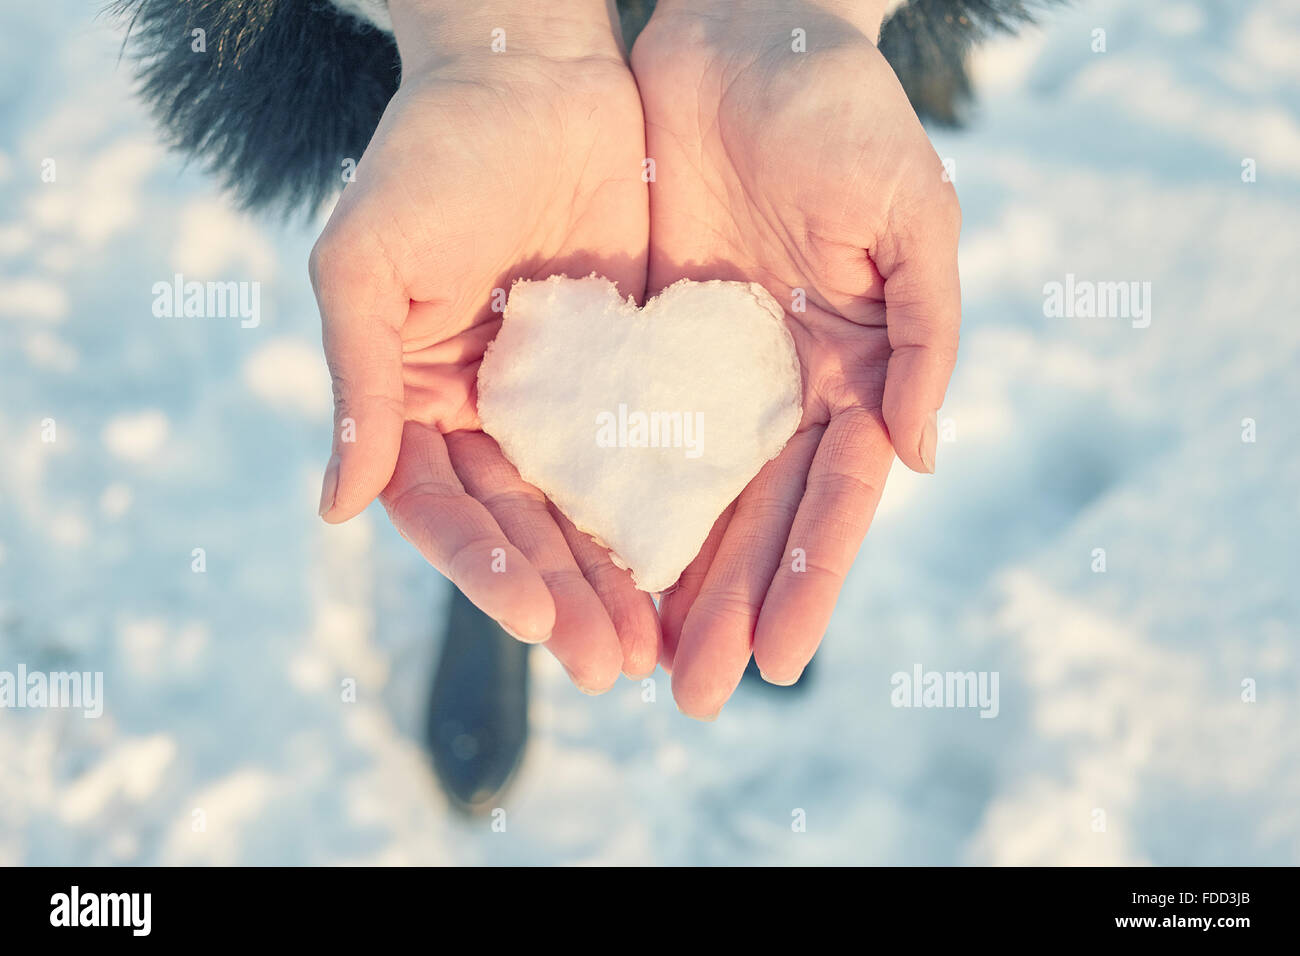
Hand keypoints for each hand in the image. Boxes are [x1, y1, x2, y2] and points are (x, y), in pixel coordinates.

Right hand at [310, 0, 658, 690]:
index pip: (446, 509)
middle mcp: (488, 415)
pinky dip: (669, 509)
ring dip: (617, 580)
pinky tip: (700, 564)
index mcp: (417, 402)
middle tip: (614, 667)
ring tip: (657, 650)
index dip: (486, 569)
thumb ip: (359, 385)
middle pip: (524, 529)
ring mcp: (562, 399)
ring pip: (588, 509)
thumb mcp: (367, 265)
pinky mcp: (631, 371)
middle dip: (566, 599)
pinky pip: (649, 450)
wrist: (535, 73)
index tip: (538, 621)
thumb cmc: (432, 156)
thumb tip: (337, 509)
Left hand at [630, 0, 960, 716]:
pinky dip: (609, 496)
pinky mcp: (641, 336)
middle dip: (726, 606)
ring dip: (665, 577)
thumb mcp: (910, 217)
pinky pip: (621, 426)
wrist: (746, 33)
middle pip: (752, 517)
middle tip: (693, 696)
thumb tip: (920, 460)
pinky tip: (587, 558)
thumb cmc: (845, 115)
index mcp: (852, 370)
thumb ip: (925, 338)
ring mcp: (707, 368)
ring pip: (685, 492)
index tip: (778, 660)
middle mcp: (779, 386)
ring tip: (635, 658)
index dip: (807, 579)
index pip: (830, 498)